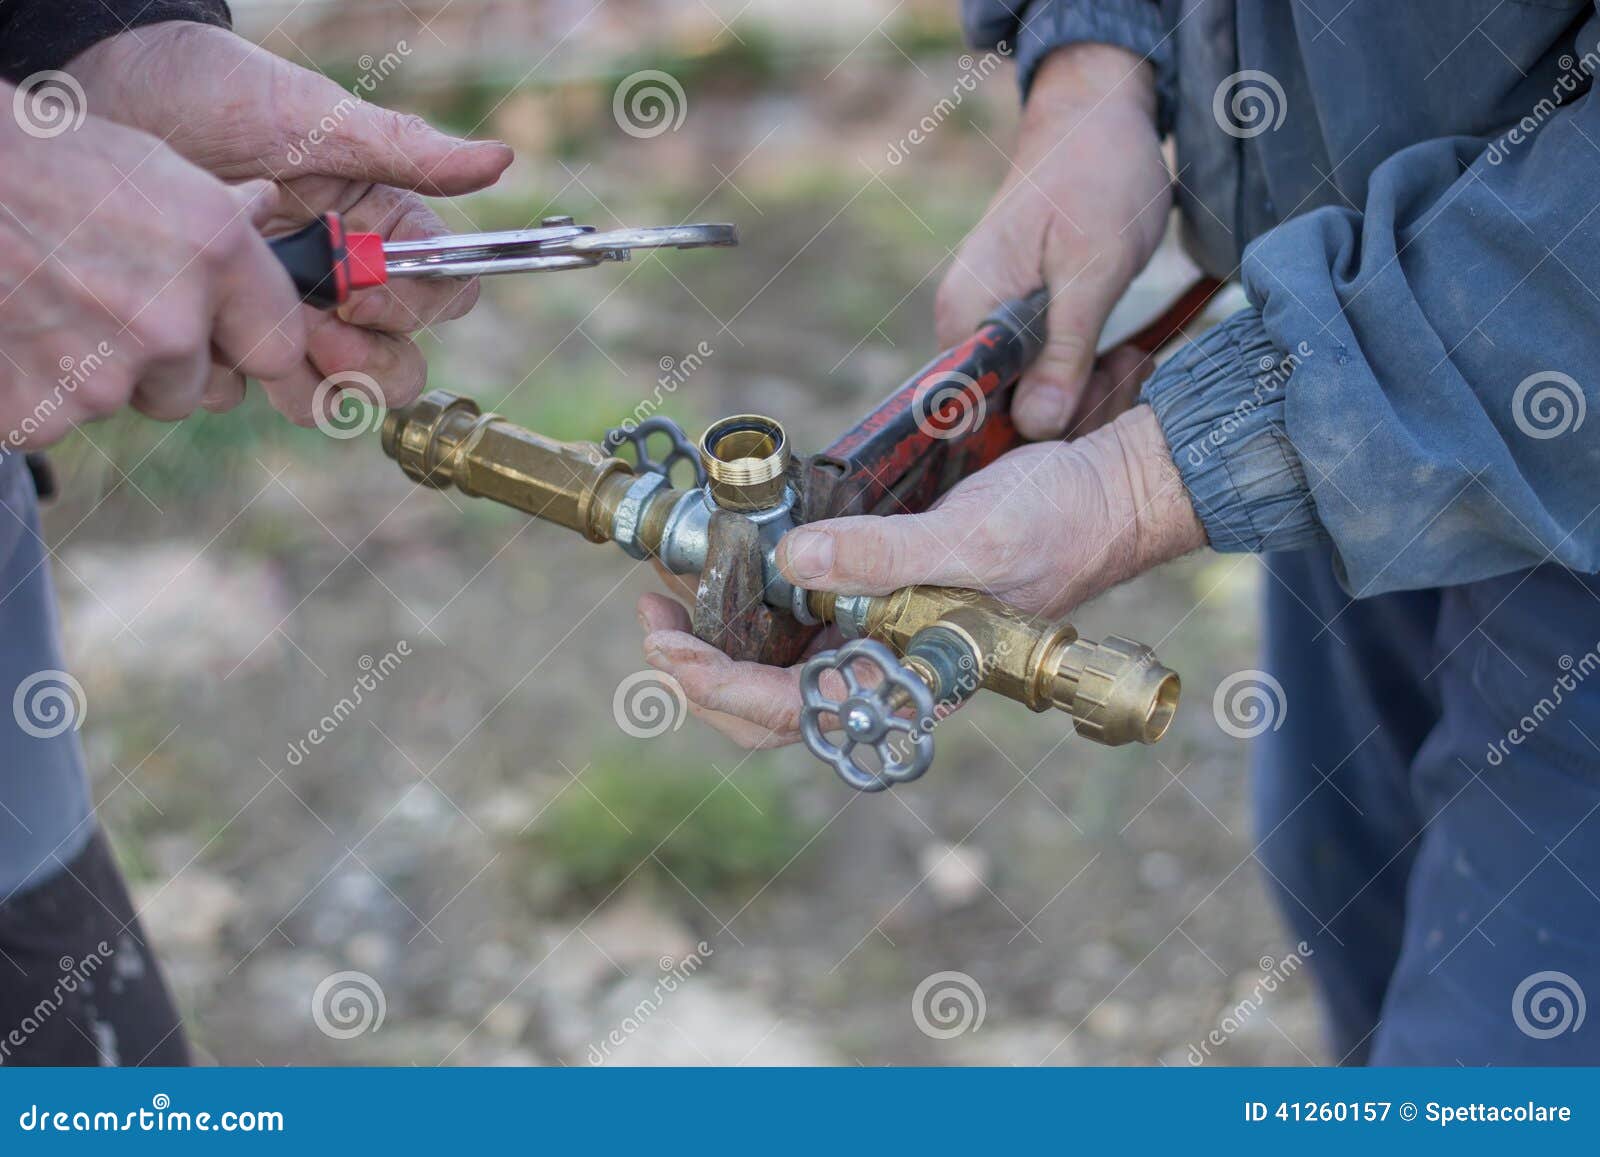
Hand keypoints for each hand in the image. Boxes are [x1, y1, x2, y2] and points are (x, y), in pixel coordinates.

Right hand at [0, 99, 305, 446]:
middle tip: (98, 305)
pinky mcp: (36, 412)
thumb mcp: (145, 163)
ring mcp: (103, 376)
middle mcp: (171, 324)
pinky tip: (7, 329)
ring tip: (42, 303)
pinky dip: (26, 389)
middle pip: (194, 390)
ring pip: (119, 402)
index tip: (220, 334)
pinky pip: (50, 420)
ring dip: (89, 372)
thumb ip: (214, 211)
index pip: (277, 351)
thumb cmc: (40, 160)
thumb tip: (262, 206)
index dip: (244, 344)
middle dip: (156, 363)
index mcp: (214, 255)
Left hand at [70, 22, 512, 422]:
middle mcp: (342, 281)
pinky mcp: (221, 335)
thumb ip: (403, 149)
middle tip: (309, 331)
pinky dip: (228, 375)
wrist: (95, 99)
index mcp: (379, 229)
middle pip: (397, 362)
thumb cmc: (206, 89)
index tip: (360, 288)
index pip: (442, 293)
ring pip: (327, 392)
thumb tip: (502, 159)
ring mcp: (282, 314)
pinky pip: (246, 391)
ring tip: (251, 334)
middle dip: (362, 363)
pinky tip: (197, 326)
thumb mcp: (309, 117)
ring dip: (301, 383)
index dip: (412, 306)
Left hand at [636, 405, 1205, 748]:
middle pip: (768, 706)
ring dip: (717, 639)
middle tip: (655, 617)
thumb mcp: (970, 541)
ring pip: (776, 665)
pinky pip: (801, 615)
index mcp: (909, 679)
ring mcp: (879, 635)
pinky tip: (730, 562)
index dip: (719, 689)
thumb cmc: (1055, 527)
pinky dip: (754, 599)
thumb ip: (882, 557)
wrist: (1104, 494)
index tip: (669, 648)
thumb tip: (792, 562)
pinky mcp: (878, 594)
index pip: (792, 713)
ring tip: (674, 591)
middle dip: (699, 672)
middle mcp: (886, 668)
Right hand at [937, 43, 1169, 438]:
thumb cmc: (1097, 178)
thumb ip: (1064, 351)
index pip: (978, 413)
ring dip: (1084, 393)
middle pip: (1004, 412)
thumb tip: (1037, 427)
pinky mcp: (1011, 323)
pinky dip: (1081, 375)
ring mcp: (985, 324)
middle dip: (1072, 410)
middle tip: (1129, 373)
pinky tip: (1118, 357)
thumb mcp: (1094, 269)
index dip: (1039, 428)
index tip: (1100, 398)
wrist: (1096, 120)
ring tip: (1131, 361)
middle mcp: (962, 327)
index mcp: (965, 316)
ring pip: (1027, 398)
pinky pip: (1039, 374)